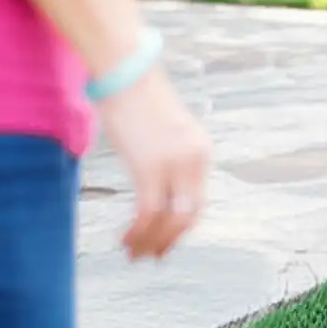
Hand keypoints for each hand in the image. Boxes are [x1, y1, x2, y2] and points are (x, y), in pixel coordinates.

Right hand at [97, 67, 210, 259]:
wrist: (126, 71)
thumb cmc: (137, 98)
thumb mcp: (162, 129)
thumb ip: (167, 153)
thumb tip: (156, 175)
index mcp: (200, 151)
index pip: (199, 202)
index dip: (183, 228)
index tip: (167, 242)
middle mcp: (194, 160)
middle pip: (190, 216)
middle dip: (171, 240)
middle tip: (153, 256)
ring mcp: (174, 164)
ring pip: (169, 219)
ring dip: (152, 241)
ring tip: (134, 254)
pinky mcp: (149, 166)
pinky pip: (149, 211)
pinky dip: (139, 232)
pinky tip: (125, 240)